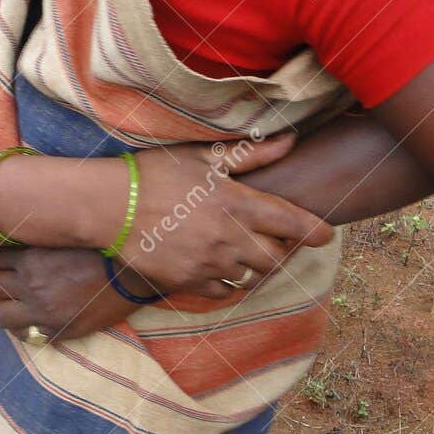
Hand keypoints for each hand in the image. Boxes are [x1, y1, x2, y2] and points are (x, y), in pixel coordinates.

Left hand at [0, 247, 156, 340]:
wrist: (131, 278)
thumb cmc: (103, 251)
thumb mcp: (67, 236)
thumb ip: (40, 240)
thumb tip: (17, 237)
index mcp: (32, 259)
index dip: (0, 255)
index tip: (7, 256)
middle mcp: (32, 286)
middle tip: (9, 277)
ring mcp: (43, 313)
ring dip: (2, 304)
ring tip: (13, 300)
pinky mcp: (57, 331)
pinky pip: (23, 335)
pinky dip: (21, 326)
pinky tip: (30, 319)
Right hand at [117, 135, 333, 293]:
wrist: (107, 206)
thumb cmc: (154, 173)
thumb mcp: (201, 156)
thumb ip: (250, 154)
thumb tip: (289, 141)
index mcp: (236, 202)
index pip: (291, 223)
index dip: (314, 231)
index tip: (325, 235)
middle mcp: (228, 238)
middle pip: (277, 258)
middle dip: (281, 251)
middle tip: (272, 239)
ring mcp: (208, 264)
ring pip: (250, 276)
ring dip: (253, 266)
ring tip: (241, 251)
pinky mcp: (187, 283)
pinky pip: (220, 292)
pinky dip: (224, 282)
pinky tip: (215, 267)